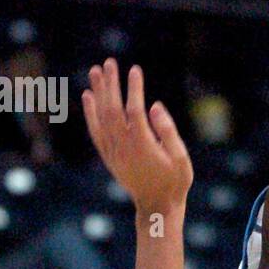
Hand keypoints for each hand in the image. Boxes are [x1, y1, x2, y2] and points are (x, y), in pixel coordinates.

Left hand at [82, 60, 192, 219]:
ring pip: (101, 117)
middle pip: (112, 109)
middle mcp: (123, 146)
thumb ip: (168, 131)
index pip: (134, 110)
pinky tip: (88, 96)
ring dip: (98, 92)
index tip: (135, 69)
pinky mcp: (109, 156)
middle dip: (111, 84)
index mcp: (143, 145)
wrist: (157, 207)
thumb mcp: (181, 159)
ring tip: (96, 70)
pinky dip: (90, 112)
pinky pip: (95, 131)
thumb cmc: (174, 182)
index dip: (134, 89)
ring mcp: (113, 151)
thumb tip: (154, 105)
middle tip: (109, 61)